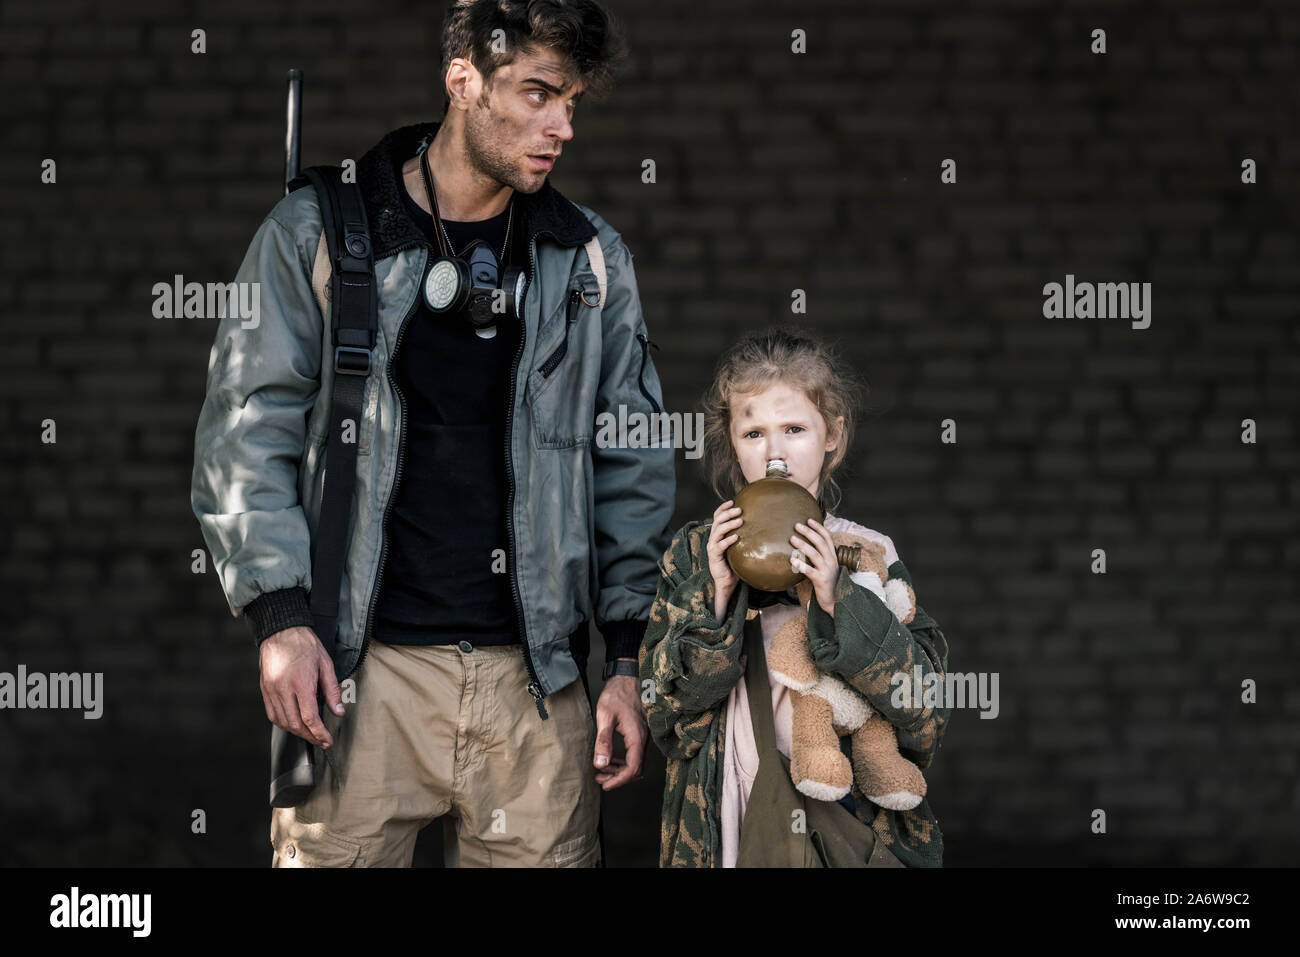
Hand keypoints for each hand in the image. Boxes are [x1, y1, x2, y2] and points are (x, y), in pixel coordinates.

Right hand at [259, 625, 343, 748]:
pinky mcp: (264, 690)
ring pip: (282, 722)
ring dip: (297, 732)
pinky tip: (294, 724)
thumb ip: (332, 690)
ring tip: (310, 734)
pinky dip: (284, 723)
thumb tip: (338, 712)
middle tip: (321, 741)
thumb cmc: (305, 645)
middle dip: (310, 737)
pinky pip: (272, 714)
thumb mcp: (326, 664)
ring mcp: (271, 690)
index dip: (319, 733)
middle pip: (295, 724)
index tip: (327, 741)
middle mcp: (283, 688)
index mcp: (300, 682)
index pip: (309, 717)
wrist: (281, 631)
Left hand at [592, 667, 646, 789]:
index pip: (633, 768)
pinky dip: (625, 761)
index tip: (605, 785)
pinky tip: (612, 759)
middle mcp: (645, 739)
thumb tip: (600, 764)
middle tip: (600, 778)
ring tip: (602, 770)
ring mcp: (646, 737)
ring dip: (621, 770)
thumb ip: (603, 742)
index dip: (619, 781)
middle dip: (618, 777)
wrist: (628, 677)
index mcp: (637, 736)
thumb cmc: (617, 693)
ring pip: (638, 763)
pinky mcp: (643, 734)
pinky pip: (637, 754)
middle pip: (637, 769)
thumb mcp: (605, 716)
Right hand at [707, 500, 742, 619]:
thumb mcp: (739, 547)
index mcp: (717, 534)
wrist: (726, 581)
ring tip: (740, 520)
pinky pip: (720, 546)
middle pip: (717, 521)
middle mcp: (713, 538)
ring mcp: (712, 547)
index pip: (717, 516)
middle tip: (739, 510)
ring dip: (729, 524)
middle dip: (728, 513)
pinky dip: (728, 540)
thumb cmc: (735, 563)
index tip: (733, 500)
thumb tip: (763, 526)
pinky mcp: (714, 557)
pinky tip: (737, 537)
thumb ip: (745, 536)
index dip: (723, 508)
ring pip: (718, 531)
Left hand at [791, 518, 839, 614]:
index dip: (818, 528)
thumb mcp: (826, 568)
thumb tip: (804, 547)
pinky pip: (810, 571)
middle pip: (820, 543)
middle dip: (809, 532)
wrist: (836, 602)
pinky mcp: (821, 581)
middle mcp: (831, 561)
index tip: (809, 520)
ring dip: (803, 545)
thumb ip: (819, 558)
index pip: (827, 538)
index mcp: (832, 557)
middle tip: (797, 525)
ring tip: (792, 538)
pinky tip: (792, 560)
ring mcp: (827, 571)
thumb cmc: (828, 583)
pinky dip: (801, 565)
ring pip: (815, 554)